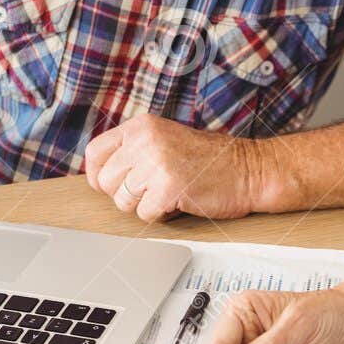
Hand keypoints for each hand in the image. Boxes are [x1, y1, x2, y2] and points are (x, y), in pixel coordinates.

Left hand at [84, 114, 265, 221]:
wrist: (249, 170)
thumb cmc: (210, 161)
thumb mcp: (165, 141)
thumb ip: (134, 150)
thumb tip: (101, 175)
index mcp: (141, 126)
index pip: (94, 152)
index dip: (98, 175)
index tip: (111, 186)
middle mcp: (144, 141)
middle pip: (106, 181)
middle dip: (124, 195)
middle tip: (149, 192)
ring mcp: (155, 164)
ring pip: (123, 201)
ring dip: (143, 206)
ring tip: (167, 195)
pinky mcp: (168, 188)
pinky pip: (145, 215)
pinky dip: (160, 217)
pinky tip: (178, 203)